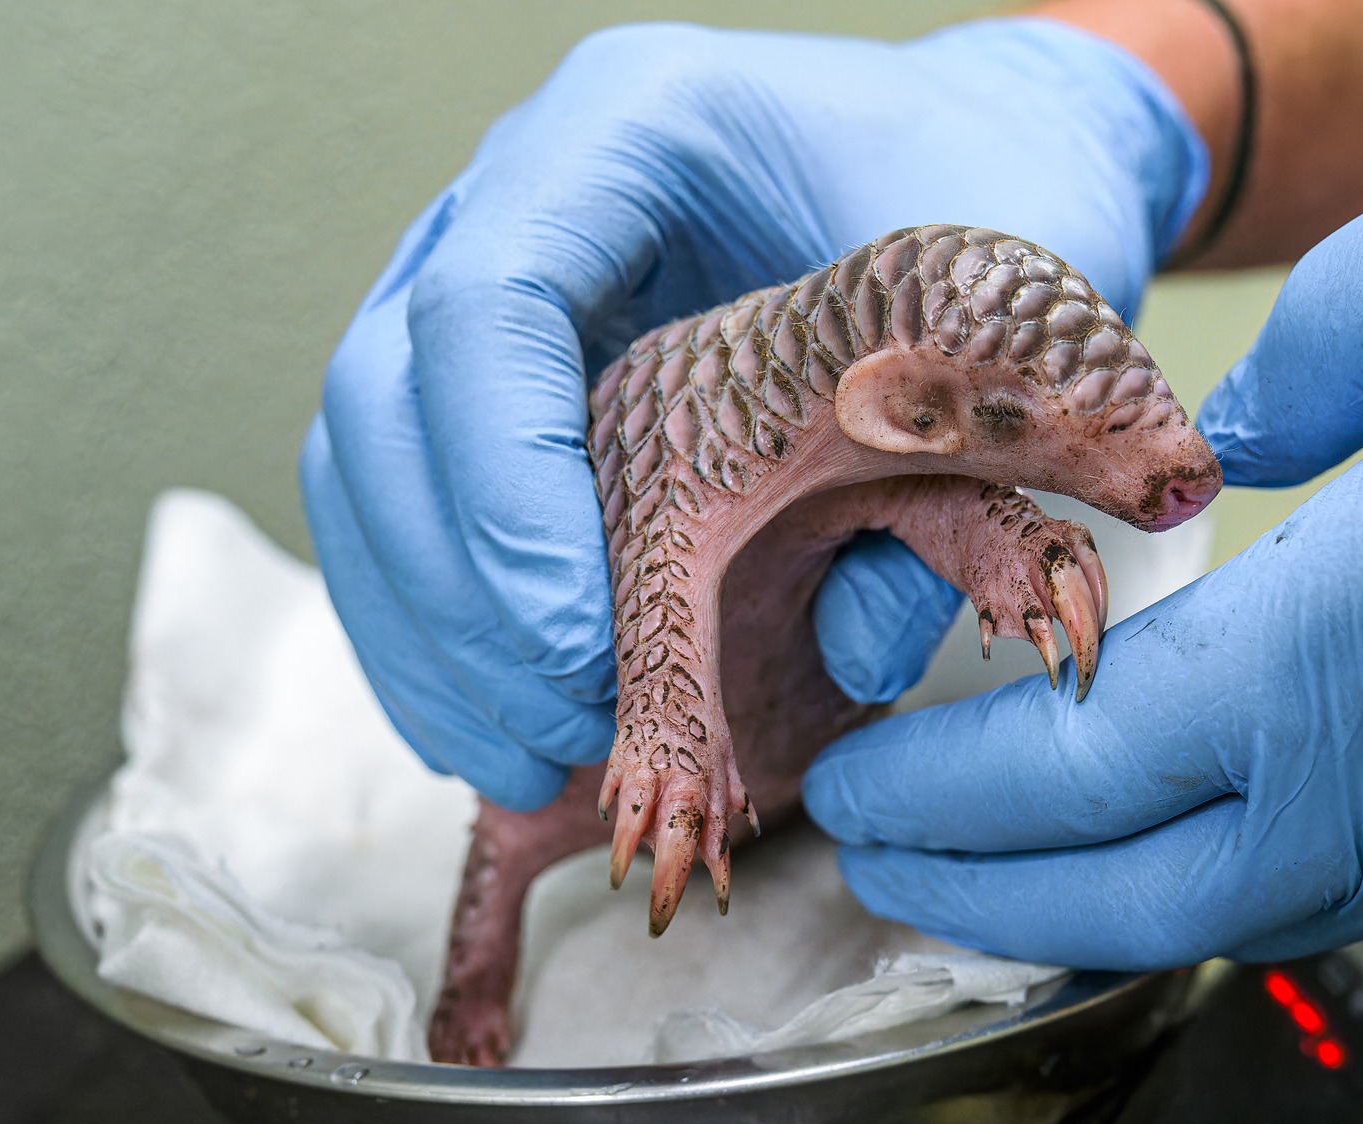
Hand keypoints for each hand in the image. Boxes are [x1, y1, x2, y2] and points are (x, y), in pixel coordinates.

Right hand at [301, 18, 1204, 807]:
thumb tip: (860, 651)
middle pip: (385, 389)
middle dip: (458, 586)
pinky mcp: (491, 369)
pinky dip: (437, 621)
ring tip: (528, 757)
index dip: (509, 489)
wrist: (962, 150)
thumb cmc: (981, 191)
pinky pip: (400, 498)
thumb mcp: (1000, 303)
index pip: (491, 302)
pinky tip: (506, 719)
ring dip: (428, 629)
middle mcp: (524, 191)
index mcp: (630, 127)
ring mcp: (485, 275)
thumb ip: (947, 455)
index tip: (584, 644)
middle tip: (566, 720)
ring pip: (362, 457)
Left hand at [802, 80, 1362, 966]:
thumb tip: (1242, 436)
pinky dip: (1228, 865)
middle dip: (989, 892)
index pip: (1085, 760)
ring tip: (1006, 850)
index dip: (952, 783)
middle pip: (1142, 896)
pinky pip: (1359, 872)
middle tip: (887, 856)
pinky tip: (1197, 805)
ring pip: (1248, 907)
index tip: (864, 777)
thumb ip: (1329, 351)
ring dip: (1097, 897)